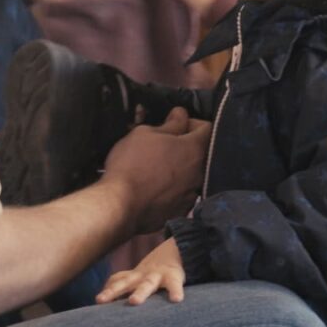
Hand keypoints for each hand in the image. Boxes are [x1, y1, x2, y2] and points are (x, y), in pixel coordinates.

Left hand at [96, 237, 186, 304]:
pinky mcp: (174, 276)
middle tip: (100, 300)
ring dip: (140, 293)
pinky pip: (174, 285)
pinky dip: (175, 291)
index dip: (107, 289)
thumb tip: (104, 299)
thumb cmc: (156, 269)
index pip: (117, 280)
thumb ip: (124, 283)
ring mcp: (157, 275)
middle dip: (112, 291)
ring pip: (147, 284)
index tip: (98, 300)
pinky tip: (177, 300)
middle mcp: (143, 275)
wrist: (178, 249)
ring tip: (133, 302)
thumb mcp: (139, 275)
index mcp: (135, 276)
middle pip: (125, 283)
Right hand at [102, 108, 211, 233]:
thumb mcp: (145, 133)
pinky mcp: (182, 211)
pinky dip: (174, 188)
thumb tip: (182, 114)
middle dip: (185, 146)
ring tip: (158, 169)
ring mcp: (192, 194)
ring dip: (180, 168)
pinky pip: (183, 194)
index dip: (190, 122)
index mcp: (195, 149)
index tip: (173, 125)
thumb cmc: (131, 163)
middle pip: (200, 152)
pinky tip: (156, 188)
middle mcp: (200, 172)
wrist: (120, 205)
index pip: (206, 127)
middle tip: (162, 146)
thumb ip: (170, 123)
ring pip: (192, 174)